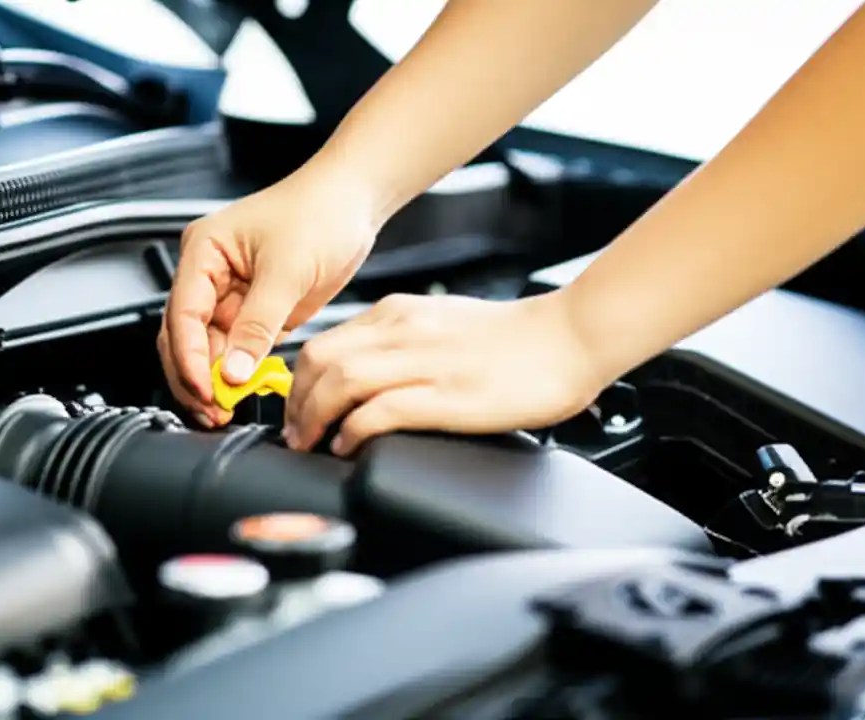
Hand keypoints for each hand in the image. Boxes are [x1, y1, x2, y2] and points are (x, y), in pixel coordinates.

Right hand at [159, 168, 379, 426]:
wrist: (354, 202)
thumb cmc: (320, 211)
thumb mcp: (287, 271)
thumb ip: (257, 325)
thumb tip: (233, 372)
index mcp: (203, 250)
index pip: (182, 313)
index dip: (188, 357)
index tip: (205, 389)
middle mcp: (209, 273)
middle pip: (183, 336)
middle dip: (194, 376)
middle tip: (213, 409)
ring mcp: (230, 294)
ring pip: (206, 348)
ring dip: (214, 380)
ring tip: (225, 410)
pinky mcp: (254, 311)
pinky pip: (235, 350)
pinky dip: (236, 374)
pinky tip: (243, 395)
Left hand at [283, 291, 609, 455]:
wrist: (569, 337)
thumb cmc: (513, 341)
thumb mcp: (440, 325)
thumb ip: (400, 343)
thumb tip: (362, 380)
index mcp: (398, 313)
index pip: (324, 342)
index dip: (299, 382)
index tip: (297, 410)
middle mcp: (403, 330)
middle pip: (319, 360)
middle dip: (296, 402)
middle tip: (295, 434)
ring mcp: (424, 361)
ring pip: (339, 382)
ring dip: (315, 418)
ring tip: (312, 444)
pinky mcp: (447, 394)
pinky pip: (379, 410)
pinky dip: (352, 431)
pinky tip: (349, 446)